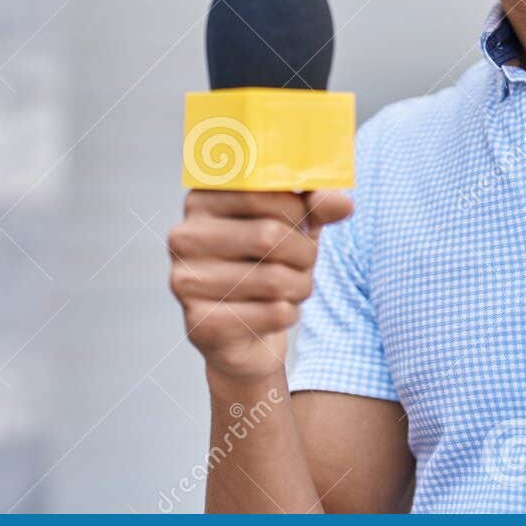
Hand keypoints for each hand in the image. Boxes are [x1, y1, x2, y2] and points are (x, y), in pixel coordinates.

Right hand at [168, 189, 352, 380]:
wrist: (242, 335)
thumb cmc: (267, 265)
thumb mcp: (294, 227)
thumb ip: (315, 207)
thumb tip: (341, 202)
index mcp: (201, 200)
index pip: (259, 190)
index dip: (297, 208)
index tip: (302, 221)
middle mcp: (184, 237)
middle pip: (268, 235)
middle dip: (304, 251)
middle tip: (307, 260)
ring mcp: (186, 281)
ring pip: (274, 278)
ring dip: (301, 285)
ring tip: (296, 287)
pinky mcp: (201, 324)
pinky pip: (272, 313)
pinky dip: (290, 313)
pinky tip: (278, 312)